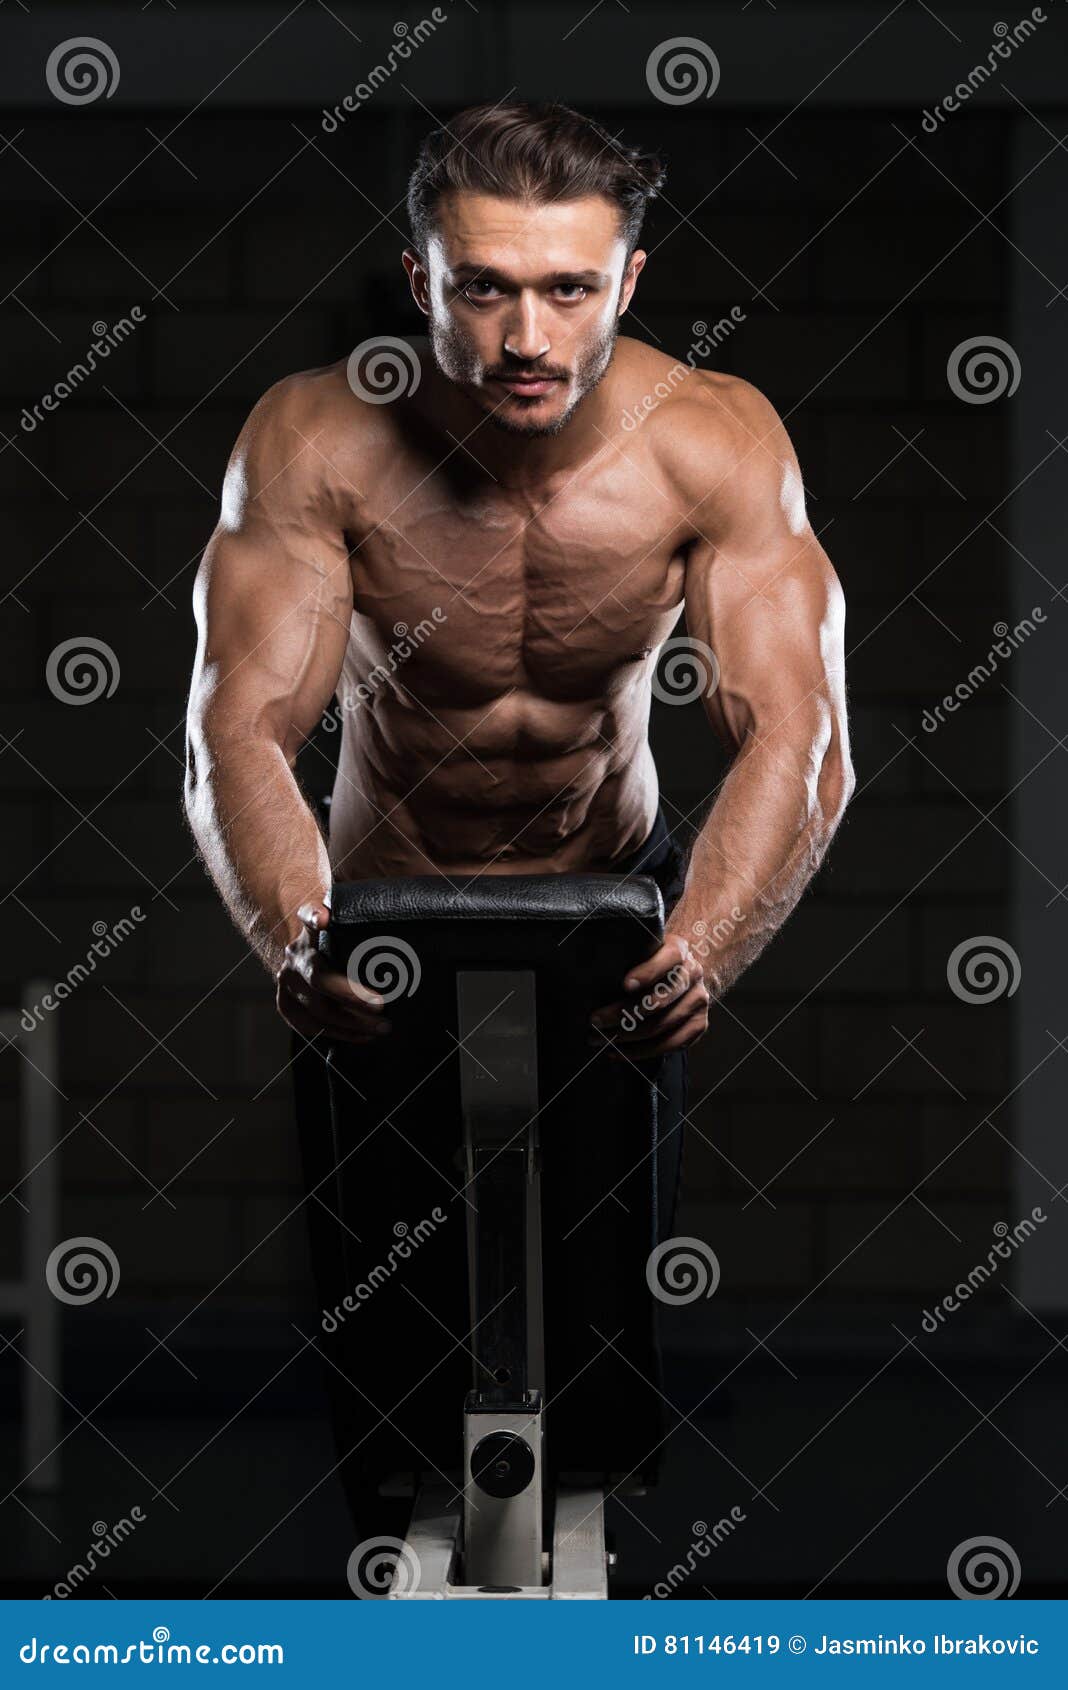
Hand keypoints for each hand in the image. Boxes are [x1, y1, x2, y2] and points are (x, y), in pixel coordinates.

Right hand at [276, 902, 391, 1042]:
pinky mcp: (286, 1003)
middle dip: (351, 995)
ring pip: (316, 1008)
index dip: (313, 917)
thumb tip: (416, 920)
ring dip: (352, 1022)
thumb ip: (370, 921)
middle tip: (381, 1005)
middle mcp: (295, 952)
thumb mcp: (353, 925)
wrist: (308, 952)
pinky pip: (310, 1025)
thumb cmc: (343, 940)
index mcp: (311, 927)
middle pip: (319, 977)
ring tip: (382, 1027)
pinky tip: (363, 1035)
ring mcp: (287, 980)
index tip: (323, 919)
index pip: (308, 915)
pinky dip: (340, 1033)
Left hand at [589, 933, 709, 1059]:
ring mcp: (699, 1001)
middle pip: (658, 1000)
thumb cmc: (652, 962)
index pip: (668, 960)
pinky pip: (671, 1044)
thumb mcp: (645, 950)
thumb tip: (590, 973)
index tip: (625, 985)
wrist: (684, 974)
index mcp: (679, 950)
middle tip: (594, 1021)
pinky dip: (642, 1052)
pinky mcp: (699, 1025)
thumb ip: (628, 957)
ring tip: (600, 1039)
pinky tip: (620, 1052)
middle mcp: (693, 974)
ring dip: (627, 1036)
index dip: (648, 973)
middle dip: (622, 1014)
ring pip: (662, 1025)